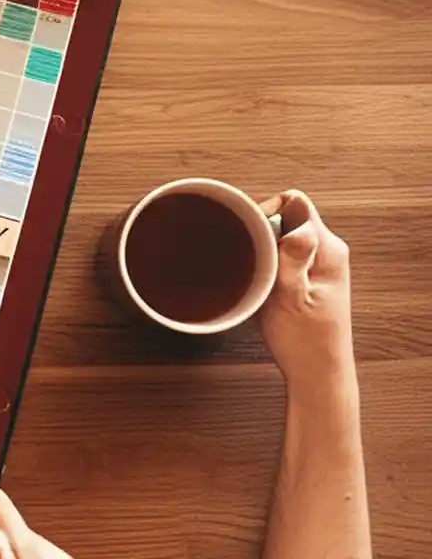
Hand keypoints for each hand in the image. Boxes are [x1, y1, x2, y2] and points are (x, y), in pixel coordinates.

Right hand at [257, 190, 353, 390]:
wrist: (317, 372)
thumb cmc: (304, 341)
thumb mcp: (292, 298)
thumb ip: (294, 260)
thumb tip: (298, 227)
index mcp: (328, 250)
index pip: (296, 204)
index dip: (267, 210)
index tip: (250, 236)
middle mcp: (327, 251)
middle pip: (287, 217)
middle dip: (262, 233)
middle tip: (249, 261)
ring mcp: (319, 264)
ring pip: (283, 237)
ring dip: (263, 251)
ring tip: (255, 277)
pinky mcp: (310, 277)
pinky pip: (284, 254)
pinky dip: (267, 263)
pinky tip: (260, 285)